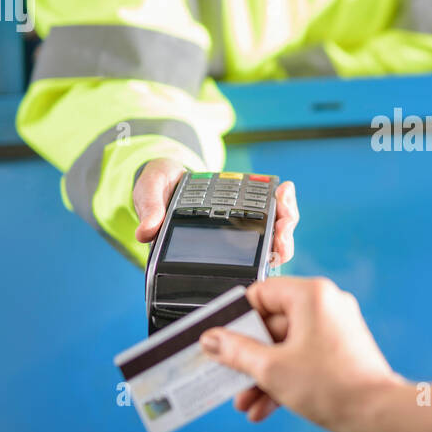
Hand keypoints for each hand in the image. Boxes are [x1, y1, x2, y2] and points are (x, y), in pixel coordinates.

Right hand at [133, 158, 299, 266]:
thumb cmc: (159, 189)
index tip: (273, 248)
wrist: (168, 169)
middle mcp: (229, 241)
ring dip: (285, 218)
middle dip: (280, 240)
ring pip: (273, 232)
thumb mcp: (149, 194)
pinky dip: (282, 201)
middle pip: (265, 250)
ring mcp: (241, 224)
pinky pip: (271, 209)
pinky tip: (284, 188)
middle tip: (283, 226)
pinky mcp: (248, 205)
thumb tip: (145, 231)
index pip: (238, 263)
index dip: (259, 259)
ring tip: (284, 199)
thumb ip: (150, 210)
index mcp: (208, 246)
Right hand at [200, 277, 405, 429]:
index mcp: (310, 295)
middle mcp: (325, 305)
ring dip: (262, 374)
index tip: (218, 336)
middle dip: (247, 357)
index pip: (260, 294)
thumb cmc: (335, 386)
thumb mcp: (271, 369)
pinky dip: (283, 378)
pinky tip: (265, 407)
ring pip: (285, 346)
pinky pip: (301, 358)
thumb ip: (236, 351)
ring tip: (245, 401)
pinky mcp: (339, 350)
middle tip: (227, 373)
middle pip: (271, 323)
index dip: (235, 317)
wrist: (378, 414)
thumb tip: (213, 340)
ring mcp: (334, 328)